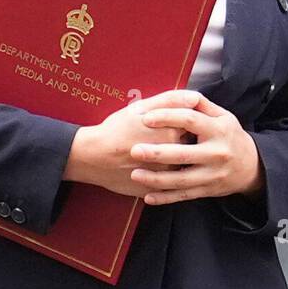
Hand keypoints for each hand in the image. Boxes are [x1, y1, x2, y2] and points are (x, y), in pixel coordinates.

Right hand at [64, 91, 188, 197]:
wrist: (92, 156)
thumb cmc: (116, 129)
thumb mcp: (140, 108)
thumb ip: (170, 100)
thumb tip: (195, 97)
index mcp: (172, 133)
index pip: (193, 127)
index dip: (182, 125)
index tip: (171, 125)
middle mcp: (173, 157)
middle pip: (190, 147)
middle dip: (180, 142)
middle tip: (158, 140)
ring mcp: (165, 177)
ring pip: (180, 166)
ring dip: (174, 160)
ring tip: (153, 154)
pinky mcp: (157, 190)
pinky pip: (169, 183)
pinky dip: (164, 175)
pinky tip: (150, 167)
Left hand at [126, 90, 264, 205]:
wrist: (252, 166)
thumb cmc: (230, 136)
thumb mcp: (223, 116)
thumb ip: (201, 105)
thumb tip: (180, 94)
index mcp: (219, 130)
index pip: (190, 120)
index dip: (167, 117)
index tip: (146, 118)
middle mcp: (217, 153)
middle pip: (184, 154)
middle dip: (157, 153)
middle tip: (134, 150)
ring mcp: (213, 174)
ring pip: (182, 179)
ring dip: (157, 179)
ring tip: (135, 174)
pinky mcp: (208, 190)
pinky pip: (184, 196)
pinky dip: (166, 198)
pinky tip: (148, 197)